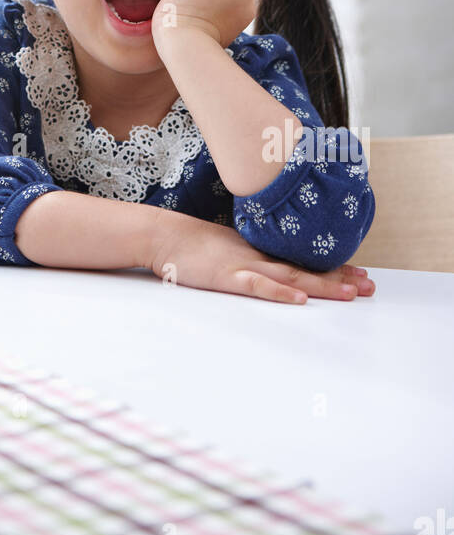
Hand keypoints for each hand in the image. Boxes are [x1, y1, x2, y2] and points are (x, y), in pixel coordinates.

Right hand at [147, 211, 375, 303]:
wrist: (164, 235)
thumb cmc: (191, 245)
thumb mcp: (227, 247)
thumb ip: (248, 257)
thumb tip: (269, 267)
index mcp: (259, 251)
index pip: (302, 261)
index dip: (332, 268)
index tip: (360, 274)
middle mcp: (259, 257)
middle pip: (306, 270)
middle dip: (340, 279)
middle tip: (371, 286)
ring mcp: (244, 266)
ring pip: (291, 278)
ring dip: (322, 286)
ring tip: (351, 294)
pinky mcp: (226, 278)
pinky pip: (257, 286)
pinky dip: (279, 293)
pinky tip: (300, 300)